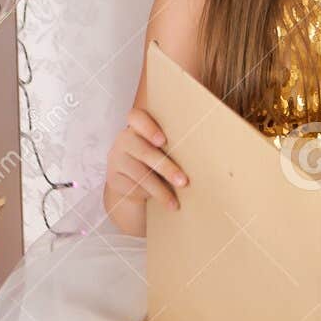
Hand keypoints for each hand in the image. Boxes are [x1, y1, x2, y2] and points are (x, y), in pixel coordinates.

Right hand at [104, 108, 188, 229]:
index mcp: (138, 126)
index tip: (163, 141)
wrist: (134, 186)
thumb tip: (207, 152)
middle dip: (166, 168)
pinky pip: (133, 187)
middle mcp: (124, 140)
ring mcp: (116, 159)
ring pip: (140, 174)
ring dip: (161, 190)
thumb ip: (174, 145)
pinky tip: (164, 203)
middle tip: (184, 182)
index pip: (136, 117)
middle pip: (143, 151)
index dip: (148, 127)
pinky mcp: (113, 179)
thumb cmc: (159, 162)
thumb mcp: (165, 151)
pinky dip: (150, 196)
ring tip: (176, 202)